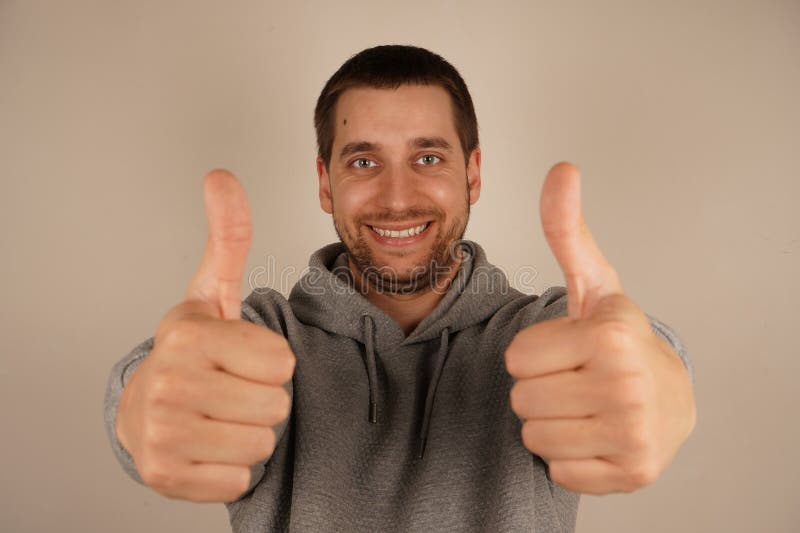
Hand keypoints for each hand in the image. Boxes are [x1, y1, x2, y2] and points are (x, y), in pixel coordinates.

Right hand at [115, 169, 295, 502]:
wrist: (147, 409)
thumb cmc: (194, 351)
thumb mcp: (213, 292)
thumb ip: (228, 236)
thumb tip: (221, 175)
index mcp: (188, 335)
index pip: (283, 363)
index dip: (271, 362)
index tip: (241, 357)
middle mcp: (169, 383)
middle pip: (276, 405)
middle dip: (264, 399)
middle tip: (232, 389)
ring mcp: (162, 434)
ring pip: (262, 443)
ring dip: (251, 432)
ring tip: (222, 415)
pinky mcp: (164, 475)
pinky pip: (240, 479)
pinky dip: (233, 468)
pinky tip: (209, 446)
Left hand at [504, 162, 695, 494]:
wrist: (669, 396)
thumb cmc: (617, 338)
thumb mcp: (593, 283)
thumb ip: (566, 230)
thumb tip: (562, 169)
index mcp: (610, 335)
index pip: (515, 358)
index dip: (534, 353)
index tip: (567, 348)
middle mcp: (626, 386)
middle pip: (520, 400)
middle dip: (539, 388)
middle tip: (575, 378)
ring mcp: (633, 434)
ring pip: (533, 436)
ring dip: (550, 423)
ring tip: (583, 404)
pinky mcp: (632, 473)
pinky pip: (557, 469)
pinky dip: (570, 456)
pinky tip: (596, 434)